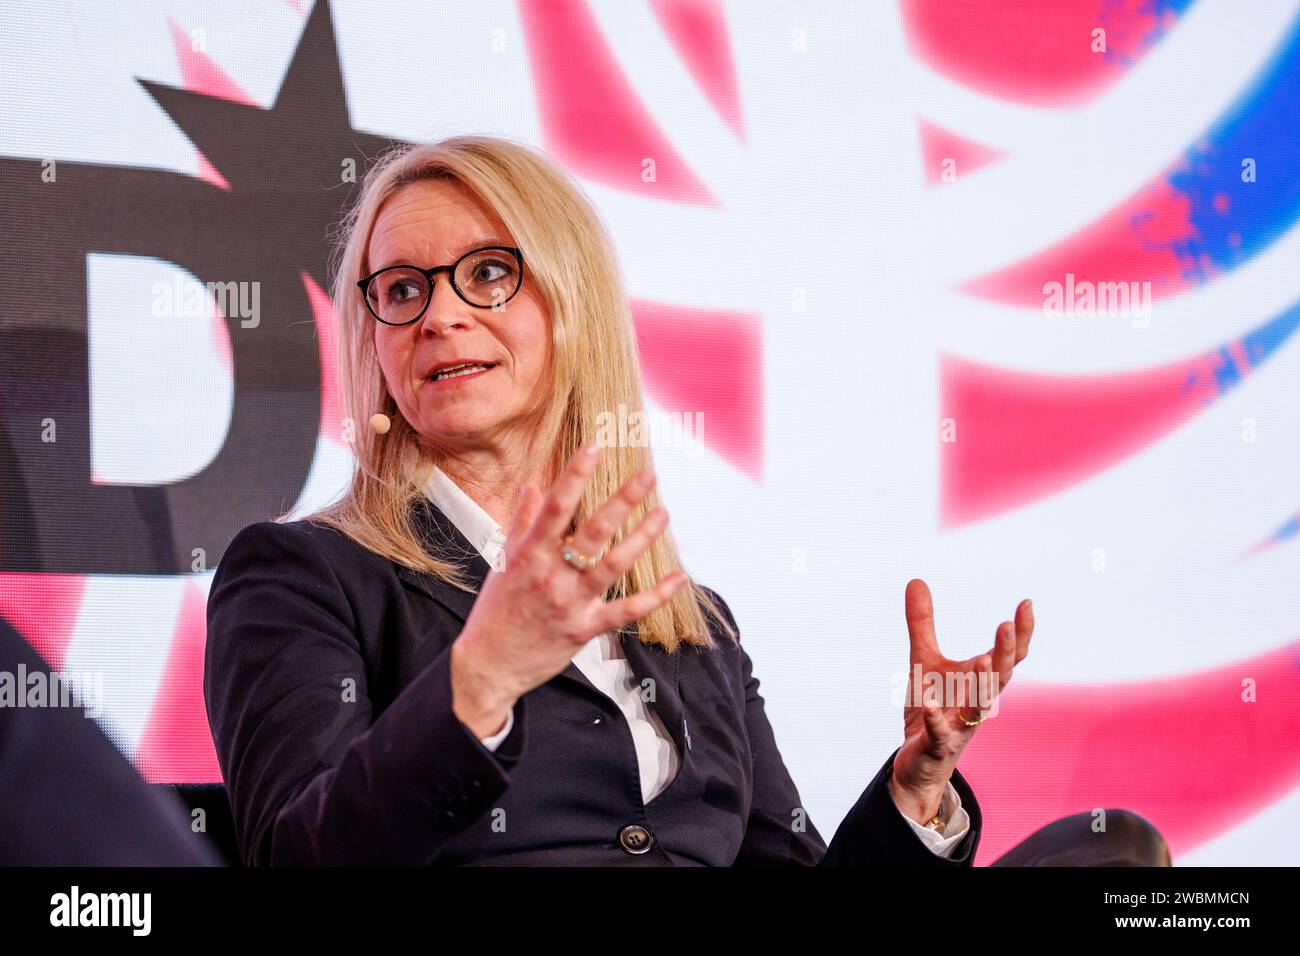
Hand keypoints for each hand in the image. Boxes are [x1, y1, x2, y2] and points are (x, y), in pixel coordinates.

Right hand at [450, 443, 687, 736]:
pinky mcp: (584, 629)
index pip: (554, 507)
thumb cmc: (496, 611)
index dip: (574, 475)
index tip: (594, 447)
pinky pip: (626, 611)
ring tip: (664, 514)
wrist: (488, 666)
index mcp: (528, 554)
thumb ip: (521, 523)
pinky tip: (679, 578)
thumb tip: (533, 486)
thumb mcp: (504, 562)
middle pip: (591, 533)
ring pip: (613, 566)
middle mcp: (551, 575)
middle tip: (647, 476)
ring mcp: (570, 603)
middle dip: (621, 502)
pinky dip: (655, 596)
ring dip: (641, 539)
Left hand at [888, 578, 1033, 824]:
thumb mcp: (924, 660)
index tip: (1026, 603)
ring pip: (978, 707)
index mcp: (979, 682)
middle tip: (1006, 624)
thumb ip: (922, 623)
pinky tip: (928, 704)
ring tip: (982, 659)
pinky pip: (939, 733)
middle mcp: (977, 703)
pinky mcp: (938, 744)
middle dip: (1004, 652)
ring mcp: (960, 726)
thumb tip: (916, 580)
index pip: (1008, 657)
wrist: (919, 761)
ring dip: (982, 685)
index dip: (1020, 633)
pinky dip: (935, 719)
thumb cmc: (930, 707)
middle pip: (998, 677)